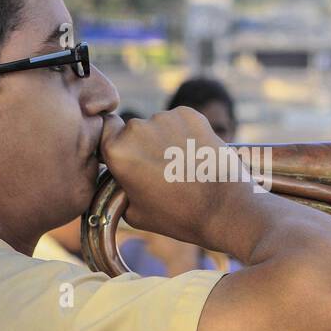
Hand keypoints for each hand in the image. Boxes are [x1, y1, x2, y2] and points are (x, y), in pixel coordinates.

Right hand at [98, 107, 261, 251]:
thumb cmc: (178, 216)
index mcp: (118, 151)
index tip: (127, 155)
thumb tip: (118, 176)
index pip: (105, 130)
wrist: (224, 209)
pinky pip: (179, 121)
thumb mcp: (132, 212)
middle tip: (160, 169)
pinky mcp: (190, 114)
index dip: (114, 141)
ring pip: (158, 124)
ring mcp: (165, 118)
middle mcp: (137, 128)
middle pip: (132, 129)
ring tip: (181, 166)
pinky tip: (195, 156)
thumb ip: (117, 187)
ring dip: (165, 139)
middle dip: (142, 144)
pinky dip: (185, 133)